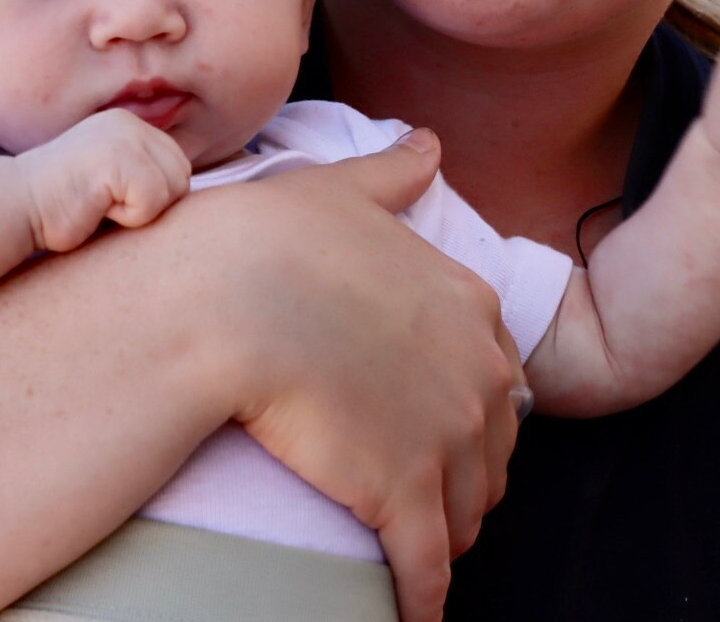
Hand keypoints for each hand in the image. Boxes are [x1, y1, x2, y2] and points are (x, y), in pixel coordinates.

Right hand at [16, 109, 193, 252]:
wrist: (16, 206)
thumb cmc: (62, 205)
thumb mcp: (109, 178)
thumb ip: (142, 174)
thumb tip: (187, 191)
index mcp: (129, 125)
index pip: (177, 167)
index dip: (155, 196)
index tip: (114, 200)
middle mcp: (130, 124)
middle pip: (182, 177)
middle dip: (153, 203)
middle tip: (107, 204)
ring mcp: (125, 138)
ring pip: (172, 191)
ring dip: (139, 212)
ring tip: (99, 205)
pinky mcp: (118, 159)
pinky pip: (152, 202)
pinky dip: (128, 218)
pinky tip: (95, 208)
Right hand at [198, 128, 522, 621]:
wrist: (225, 300)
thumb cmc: (268, 241)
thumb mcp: (338, 191)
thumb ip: (391, 175)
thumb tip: (426, 145)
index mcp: (467, 305)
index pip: (493, 375)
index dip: (464, 403)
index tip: (435, 420)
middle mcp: (476, 374)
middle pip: (491, 449)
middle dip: (465, 474)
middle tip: (428, 491)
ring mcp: (448, 439)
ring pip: (467, 510)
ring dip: (447, 532)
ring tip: (418, 548)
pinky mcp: (408, 497)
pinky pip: (430, 569)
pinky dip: (425, 598)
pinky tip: (413, 617)